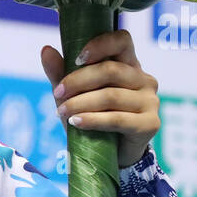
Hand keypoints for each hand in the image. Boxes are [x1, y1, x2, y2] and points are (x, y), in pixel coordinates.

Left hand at [39, 29, 159, 167]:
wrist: (111, 156)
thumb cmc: (93, 119)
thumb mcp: (73, 95)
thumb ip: (61, 73)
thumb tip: (46, 50)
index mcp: (129, 64)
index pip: (122, 40)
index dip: (100, 45)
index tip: (76, 59)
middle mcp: (144, 79)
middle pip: (111, 70)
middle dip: (78, 81)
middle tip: (58, 93)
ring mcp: (150, 101)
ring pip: (111, 96)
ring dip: (81, 103)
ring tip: (62, 112)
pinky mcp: (150, 124)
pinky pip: (117, 119)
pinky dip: (93, 120)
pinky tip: (76, 122)